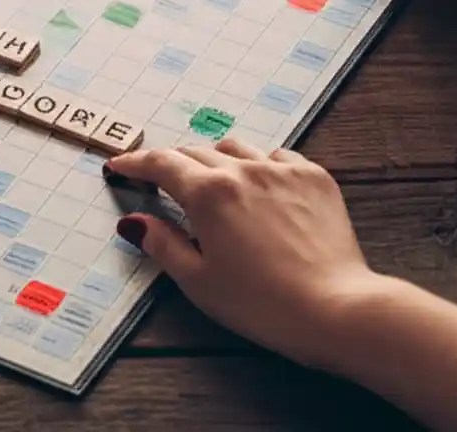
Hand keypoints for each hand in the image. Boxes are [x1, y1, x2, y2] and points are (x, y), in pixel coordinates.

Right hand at [106, 138, 388, 369]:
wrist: (335, 308)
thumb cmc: (262, 303)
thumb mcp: (198, 281)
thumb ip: (163, 244)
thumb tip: (134, 222)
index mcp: (209, 194)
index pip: (162, 164)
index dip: (136, 163)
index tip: (121, 165)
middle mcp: (244, 170)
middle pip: (196, 152)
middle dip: (171, 164)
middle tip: (158, 180)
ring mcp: (283, 170)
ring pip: (236, 148)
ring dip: (213, 159)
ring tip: (208, 180)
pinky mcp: (314, 178)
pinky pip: (277, 156)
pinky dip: (258, 163)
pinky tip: (257, 183)